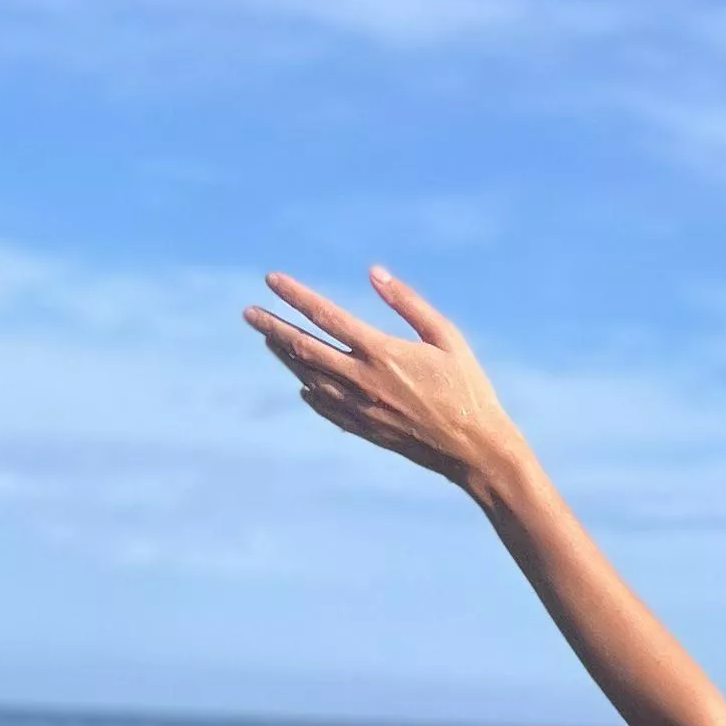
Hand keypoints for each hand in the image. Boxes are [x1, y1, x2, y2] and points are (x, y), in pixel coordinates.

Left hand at [242, 267, 523, 496]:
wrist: (477, 451)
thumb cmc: (468, 390)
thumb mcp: (447, 337)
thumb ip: (408, 303)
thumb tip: (374, 273)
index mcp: (382, 353)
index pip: (326, 317)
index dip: (296, 296)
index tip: (271, 280)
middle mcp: (364, 381)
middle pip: (304, 348)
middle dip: (273, 327)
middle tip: (249, 312)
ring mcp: (363, 409)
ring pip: (310, 378)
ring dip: (286, 357)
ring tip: (269, 340)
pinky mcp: (369, 431)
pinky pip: (329, 409)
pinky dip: (311, 393)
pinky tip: (303, 384)